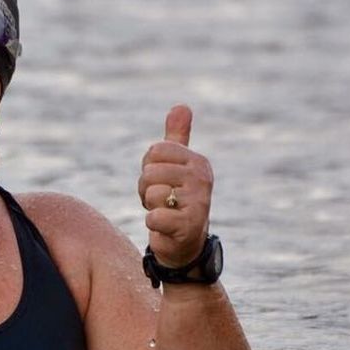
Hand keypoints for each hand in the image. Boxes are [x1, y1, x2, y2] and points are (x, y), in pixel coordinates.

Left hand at [138, 104, 213, 267]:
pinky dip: (153, 224)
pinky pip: (153, 217)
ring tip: (165, 213)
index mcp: (198, 161)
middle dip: (147, 189)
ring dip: (151, 207)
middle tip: (162, 201)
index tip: (162, 181)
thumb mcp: (177, 167)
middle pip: (150, 172)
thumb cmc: (176, 200)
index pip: (155, 151)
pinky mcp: (188, 226)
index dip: (149, 168)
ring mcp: (198, 202)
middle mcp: (202, 178)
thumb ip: (177, 138)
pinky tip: (166, 228)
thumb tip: (182, 106)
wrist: (184, 243)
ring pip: (151, 193)